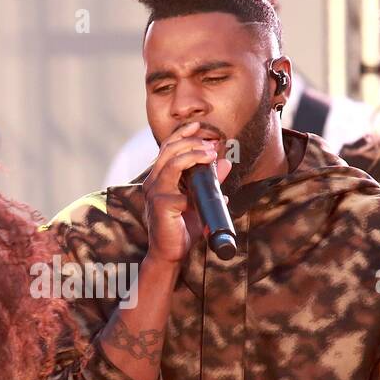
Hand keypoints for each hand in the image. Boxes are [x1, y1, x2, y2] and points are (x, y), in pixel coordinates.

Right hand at [143, 120, 231, 264]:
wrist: (170, 253)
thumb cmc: (182, 228)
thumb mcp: (201, 201)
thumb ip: (211, 182)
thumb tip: (225, 164)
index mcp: (160, 177)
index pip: (168, 147)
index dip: (183, 134)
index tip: (199, 126)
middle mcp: (153, 181)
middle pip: (169, 150)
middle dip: (192, 142)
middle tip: (212, 144)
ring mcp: (154, 192)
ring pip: (171, 163)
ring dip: (193, 155)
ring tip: (210, 154)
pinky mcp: (159, 205)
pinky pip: (179, 192)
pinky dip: (195, 191)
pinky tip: (205, 195)